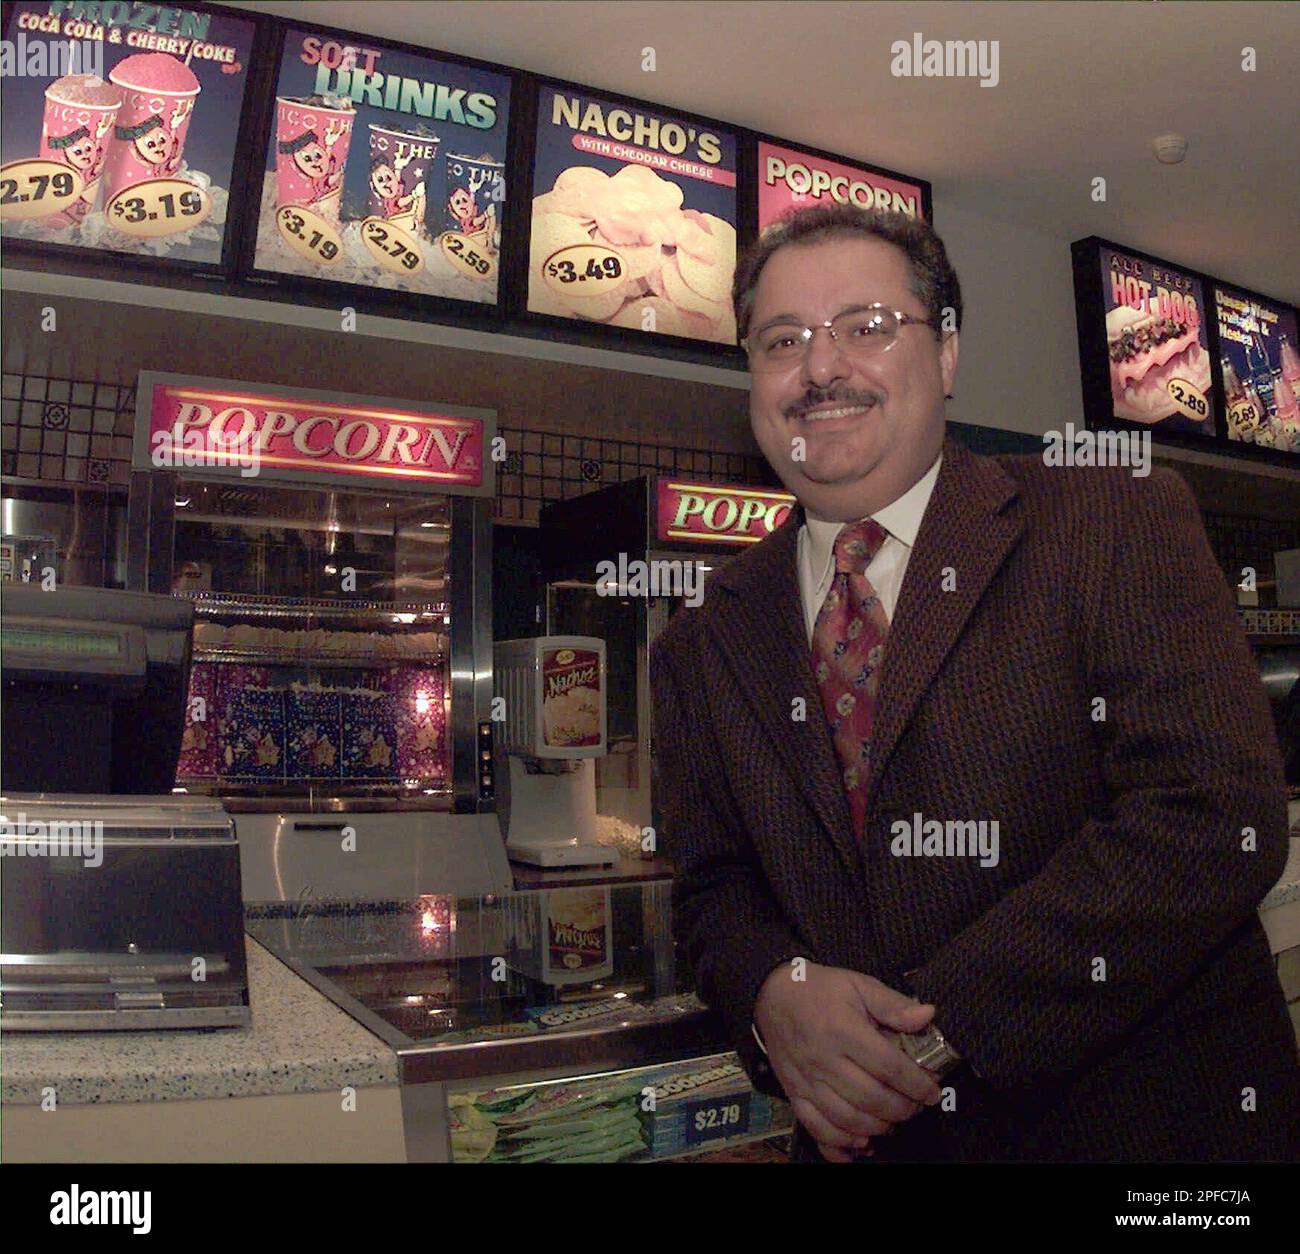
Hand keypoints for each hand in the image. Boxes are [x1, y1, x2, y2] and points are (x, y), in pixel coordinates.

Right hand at [755, 960, 940, 1161]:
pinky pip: (817, 1128)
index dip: (916, 1084)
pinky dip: (840, 1144)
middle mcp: (825, 1060)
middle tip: (916, 1105)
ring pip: (847, 1120)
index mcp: (844, 1030)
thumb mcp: (858, 985)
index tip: (932, 1091)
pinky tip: (860, 1142)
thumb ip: (893, 1004)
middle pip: (871, 1098)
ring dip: (877, 1127)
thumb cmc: (818, 990)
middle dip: (902, 1109)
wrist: (772, 994)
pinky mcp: (794, 1093)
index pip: (888, 1067)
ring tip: (893, 1121)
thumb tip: (927, 1016)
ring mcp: (807, 1080)